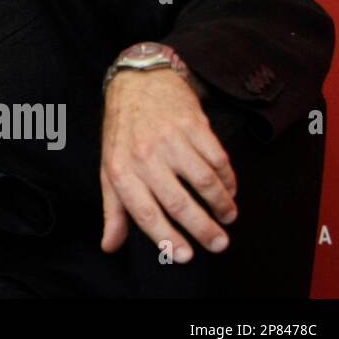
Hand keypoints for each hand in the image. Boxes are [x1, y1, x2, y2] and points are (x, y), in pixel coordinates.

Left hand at [99, 68, 237, 263]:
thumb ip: (113, 211)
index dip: (167, 238)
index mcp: (121, 170)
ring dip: (222, 205)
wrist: (137, 83)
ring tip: (228, 217)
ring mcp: (171, 139)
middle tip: (219, 244)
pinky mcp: (194, 125)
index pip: (145, 213)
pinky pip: (218, 160)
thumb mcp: (109, 169)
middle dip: (204, 230)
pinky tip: (229, 189)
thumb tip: (110, 246)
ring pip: (205, 182)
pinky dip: (228, 179)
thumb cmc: (122, 132)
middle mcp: (145, 156)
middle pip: (180, 203)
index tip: (186, 256)